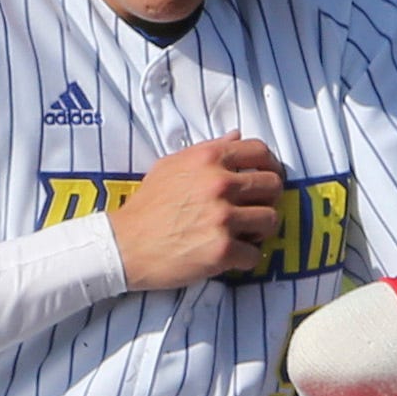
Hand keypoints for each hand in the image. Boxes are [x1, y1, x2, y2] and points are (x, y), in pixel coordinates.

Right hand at [109, 133, 284, 290]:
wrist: (123, 245)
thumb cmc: (146, 206)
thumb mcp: (171, 166)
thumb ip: (207, 151)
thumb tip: (236, 137)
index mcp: (209, 159)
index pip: (260, 152)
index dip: (270, 165)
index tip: (267, 178)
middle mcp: (219, 185)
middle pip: (273, 186)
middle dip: (268, 199)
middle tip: (255, 210)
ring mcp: (223, 218)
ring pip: (271, 220)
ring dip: (261, 230)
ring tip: (244, 234)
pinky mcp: (222, 250)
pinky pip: (255, 255)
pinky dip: (245, 259)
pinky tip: (230, 256)